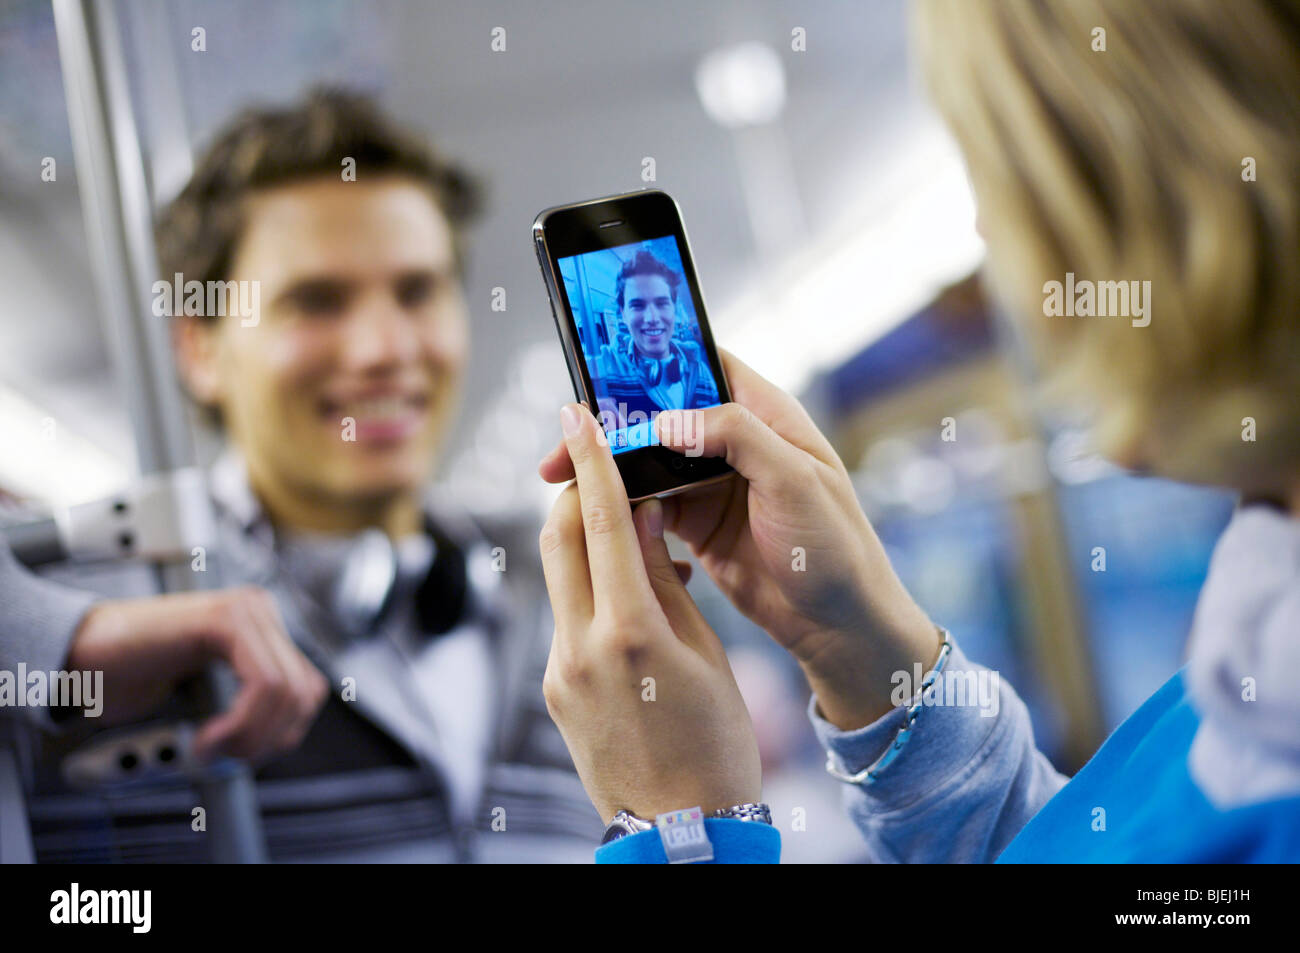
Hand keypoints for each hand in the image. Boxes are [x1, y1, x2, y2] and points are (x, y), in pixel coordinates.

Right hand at [67, 586, 328, 762]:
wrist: (77, 655)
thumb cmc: (130, 674)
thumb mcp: (205, 696)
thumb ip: (247, 706)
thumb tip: (280, 738)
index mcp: (260, 629)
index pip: (307, 691)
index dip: (279, 735)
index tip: (240, 755)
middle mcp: (258, 613)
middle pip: (304, 693)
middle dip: (266, 741)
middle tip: (220, 757)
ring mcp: (245, 611)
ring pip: (289, 691)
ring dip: (251, 736)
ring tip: (207, 747)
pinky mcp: (225, 619)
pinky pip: (265, 683)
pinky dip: (242, 723)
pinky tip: (205, 737)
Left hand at [539, 403, 761, 822]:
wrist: (682, 830)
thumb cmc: (714, 744)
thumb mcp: (705, 653)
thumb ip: (665, 580)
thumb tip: (642, 518)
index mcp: (629, 633)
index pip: (603, 522)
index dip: (591, 461)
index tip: (575, 416)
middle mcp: (579, 647)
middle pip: (560, 537)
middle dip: (579, 491)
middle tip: (603, 467)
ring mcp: (557, 671)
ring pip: (559, 575)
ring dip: (587, 542)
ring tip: (636, 540)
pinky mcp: (552, 689)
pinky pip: (565, 616)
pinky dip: (591, 590)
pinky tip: (630, 600)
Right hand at [540, 349, 938, 729]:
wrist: (839, 623)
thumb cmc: (835, 547)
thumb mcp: (794, 480)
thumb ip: (737, 437)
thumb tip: (669, 419)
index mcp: (765, 416)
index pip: (704, 366)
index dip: (658, 361)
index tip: (607, 366)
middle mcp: (735, 443)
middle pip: (663, 414)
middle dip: (615, 421)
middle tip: (569, 435)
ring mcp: (713, 484)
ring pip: (647, 460)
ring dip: (608, 466)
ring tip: (562, 476)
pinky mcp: (697, 524)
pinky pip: (647, 505)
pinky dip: (620, 506)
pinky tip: (592, 513)